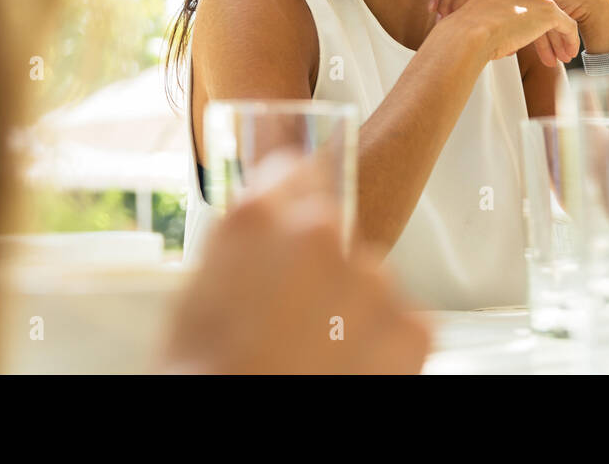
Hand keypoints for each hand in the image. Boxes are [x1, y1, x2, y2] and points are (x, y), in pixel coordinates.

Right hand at [161, 154, 430, 373]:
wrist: (237, 442)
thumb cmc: (204, 379)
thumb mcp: (196, 297)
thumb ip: (241, 247)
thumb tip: (264, 234)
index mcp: (256, 217)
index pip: (295, 172)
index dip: (293, 200)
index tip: (294, 219)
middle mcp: (319, 232)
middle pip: (333, 235)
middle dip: (320, 269)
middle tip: (292, 319)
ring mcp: (372, 277)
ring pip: (368, 282)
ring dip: (351, 310)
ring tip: (315, 356)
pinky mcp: (412, 325)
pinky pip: (401, 323)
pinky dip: (383, 346)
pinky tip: (347, 370)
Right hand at [447, 0, 580, 67]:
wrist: (469, 34)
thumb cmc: (466, 32)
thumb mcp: (480, 16)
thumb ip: (495, 16)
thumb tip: (505, 34)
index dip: (530, 17)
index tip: (530, 32)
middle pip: (542, 5)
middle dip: (546, 28)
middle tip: (551, 46)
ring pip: (556, 16)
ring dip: (558, 36)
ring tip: (561, 53)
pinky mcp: (548, 9)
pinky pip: (568, 25)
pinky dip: (570, 40)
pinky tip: (568, 52)